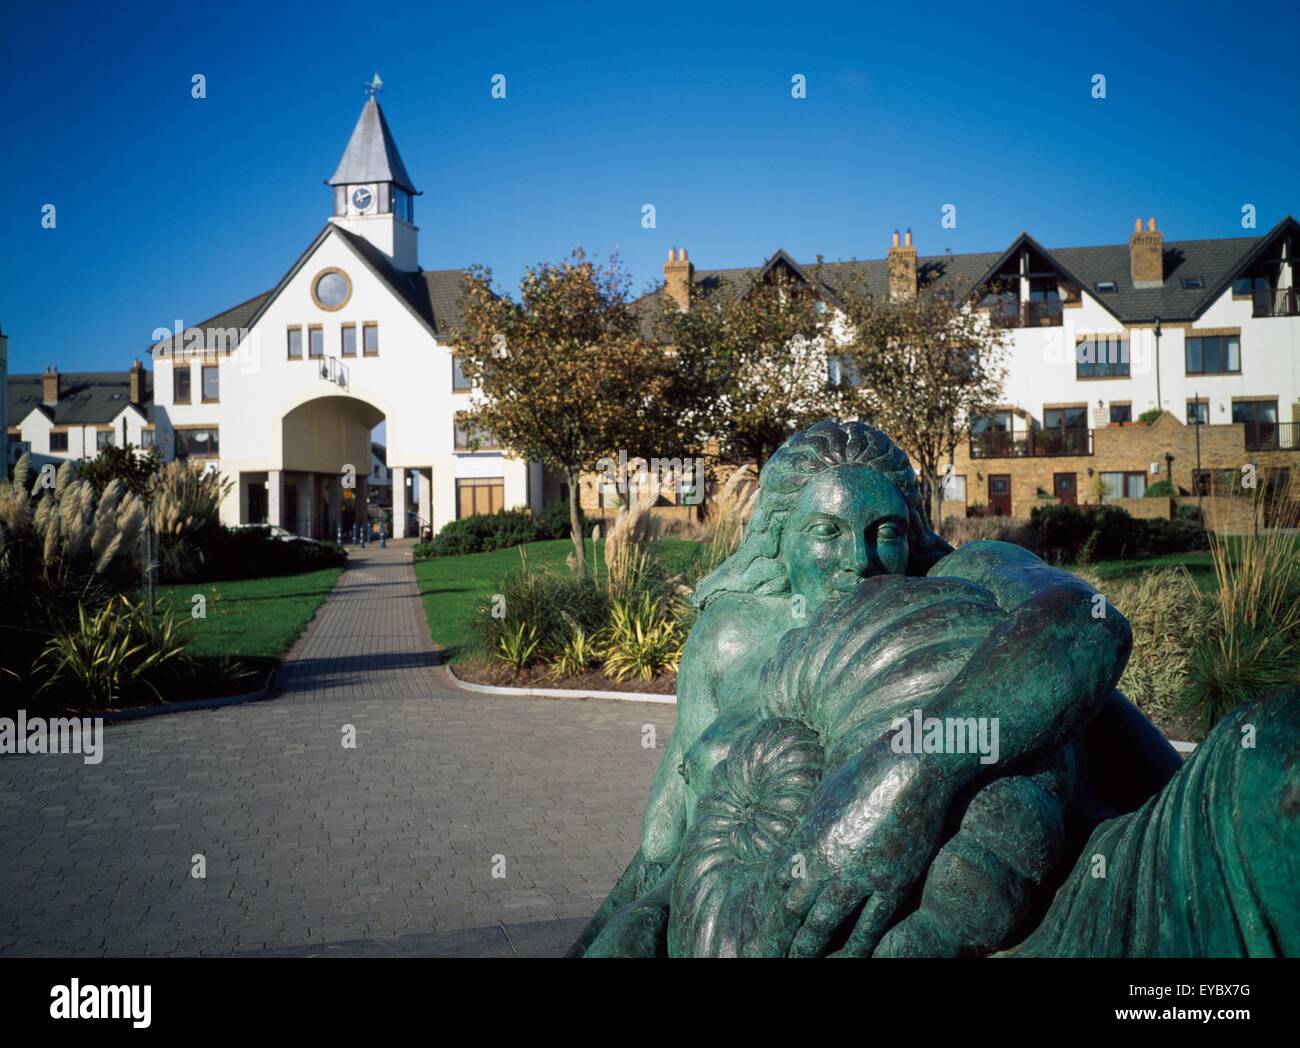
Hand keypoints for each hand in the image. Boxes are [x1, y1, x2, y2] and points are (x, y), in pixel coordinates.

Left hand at [747, 740, 949, 957]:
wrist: (909, 767)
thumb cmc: (864, 772)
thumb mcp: (822, 796)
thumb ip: (806, 825)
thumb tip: (793, 844)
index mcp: (804, 837)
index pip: (773, 884)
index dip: (766, 910)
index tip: (761, 927)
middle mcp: (824, 861)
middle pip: (790, 911)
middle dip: (774, 940)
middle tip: (762, 959)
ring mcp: (857, 875)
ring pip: (822, 926)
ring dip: (804, 951)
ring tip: (794, 965)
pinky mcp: (891, 884)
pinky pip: (868, 928)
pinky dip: (853, 950)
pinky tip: (845, 962)